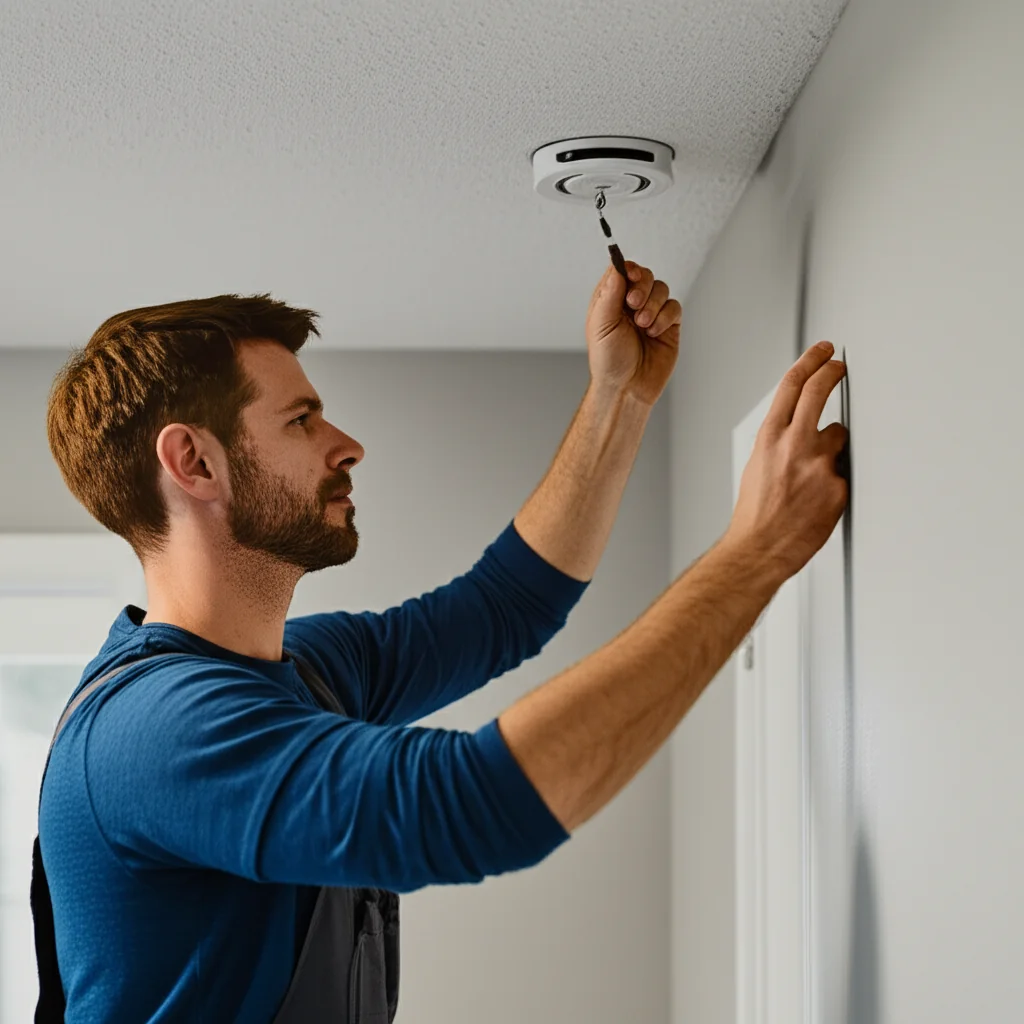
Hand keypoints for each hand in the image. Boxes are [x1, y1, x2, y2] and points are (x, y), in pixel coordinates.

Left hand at [585, 261, 681, 406]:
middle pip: (645, 276)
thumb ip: (610, 294)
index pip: (622, 271)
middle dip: (642, 288)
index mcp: (611, 301)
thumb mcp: (602, 325)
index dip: (628, 269)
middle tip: (633, 305)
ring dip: (653, 305)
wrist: (627, 388)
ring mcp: (651, 313)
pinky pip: (674, 307)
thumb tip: (618, 266)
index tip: (631, 276)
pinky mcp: (668, 326)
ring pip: (661, 289)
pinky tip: (654, 333)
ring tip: (642, 325)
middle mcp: (631, 305)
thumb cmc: (609, 361)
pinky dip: (665, 317)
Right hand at [725, 342, 848, 581]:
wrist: (759, 548)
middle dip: (833, 373)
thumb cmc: (755, 513)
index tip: (823, 351)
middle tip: (840, 367)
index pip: (792, 386)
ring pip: (838, 437)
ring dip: (831, 449)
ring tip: (812, 477)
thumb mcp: (758, 466)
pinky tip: (817, 501)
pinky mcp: (838, 486)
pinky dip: (835, 483)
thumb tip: (800, 427)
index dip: (810, 362)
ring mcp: (819, 464)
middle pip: (819, 391)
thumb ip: (779, 442)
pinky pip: (844, 473)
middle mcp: (794, 444)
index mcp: (770, 438)